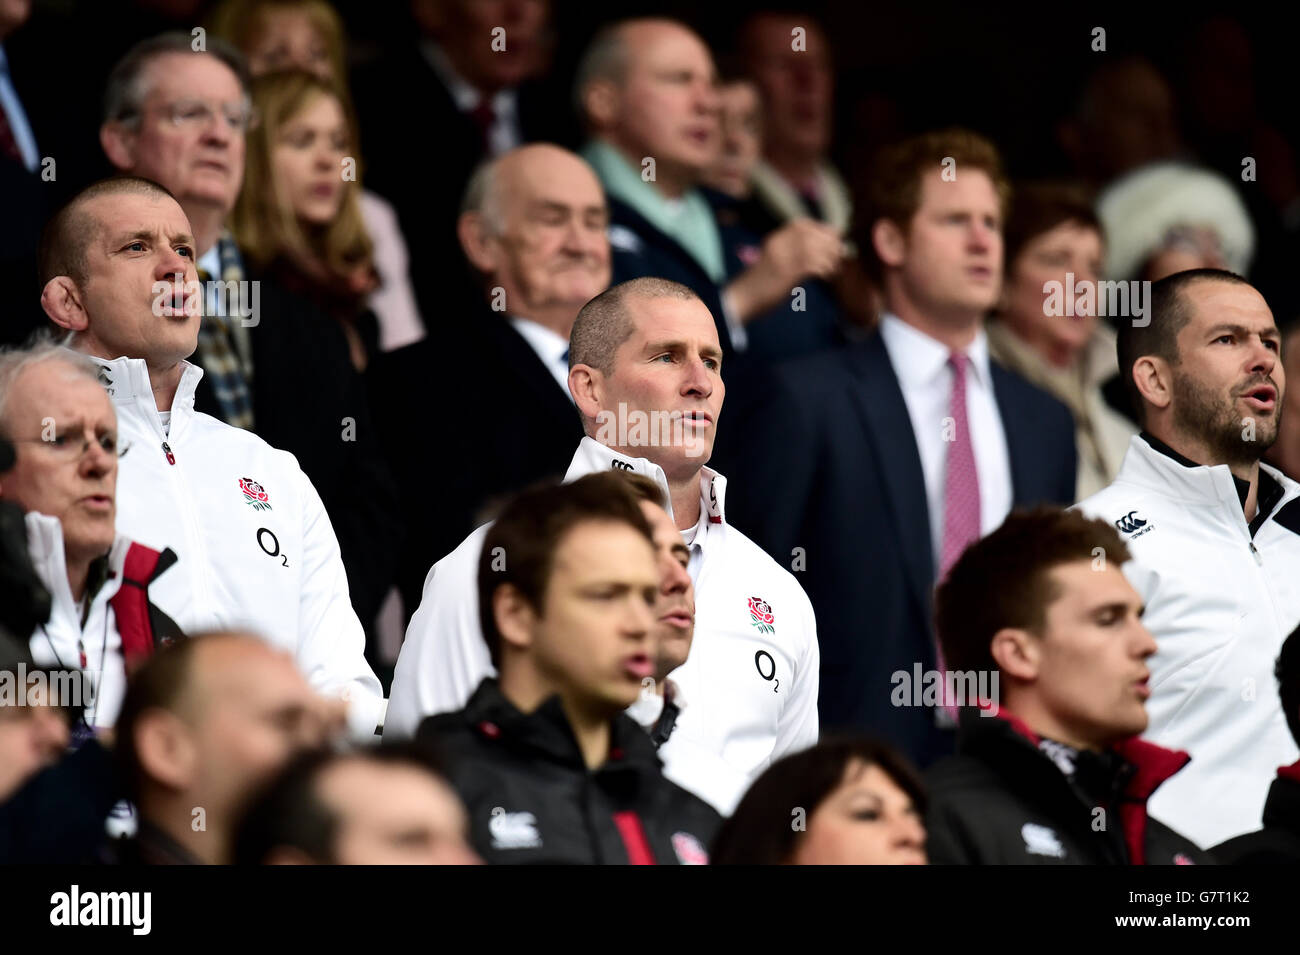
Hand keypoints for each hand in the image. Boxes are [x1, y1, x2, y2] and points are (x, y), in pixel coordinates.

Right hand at [725, 219, 846, 322]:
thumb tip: (819, 251)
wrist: (741, 299)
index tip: (833, 237)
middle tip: (839, 254)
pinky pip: (812, 265)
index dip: (821, 228)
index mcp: (775, 239)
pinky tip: (825, 277)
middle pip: (811, 234)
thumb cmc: (760, 284)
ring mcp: (782, 258)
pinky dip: (824, 270)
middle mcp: (778, 245)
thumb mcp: (774, 261)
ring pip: (814, 249)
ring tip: (833, 269)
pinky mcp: (786, 274)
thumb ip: (792, 253)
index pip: (801, 224)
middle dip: (830, 242)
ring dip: (829, 258)